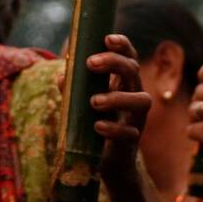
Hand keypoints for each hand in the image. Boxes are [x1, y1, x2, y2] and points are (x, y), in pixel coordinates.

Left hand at [87, 33, 151, 188]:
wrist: (104, 163)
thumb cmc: (92, 125)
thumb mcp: (79, 104)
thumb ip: (72, 89)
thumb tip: (61, 76)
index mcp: (122, 83)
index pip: (128, 57)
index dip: (122, 45)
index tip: (107, 38)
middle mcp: (133, 96)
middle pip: (134, 71)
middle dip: (114, 63)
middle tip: (90, 63)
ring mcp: (136, 119)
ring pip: (142, 101)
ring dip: (117, 97)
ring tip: (94, 101)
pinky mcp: (132, 141)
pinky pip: (129, 132)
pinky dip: (113, 128)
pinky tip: (97, 126)